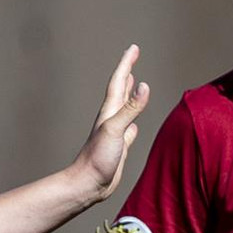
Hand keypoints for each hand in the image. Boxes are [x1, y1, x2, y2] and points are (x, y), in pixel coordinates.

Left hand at [69, 45, 151, 202]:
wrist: (88, 184)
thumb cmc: (97, 158)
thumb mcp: (115, 129)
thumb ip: (131, 108)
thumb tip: (144, 86)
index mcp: (110, 112)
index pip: (119, 81)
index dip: (127, 63)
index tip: (134, 48)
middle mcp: (112, 119)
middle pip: (121, 89)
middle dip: (128, 72)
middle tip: (133, 57)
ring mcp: (115, 133)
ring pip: (125, 108)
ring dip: (130, 94)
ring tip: (135, 82)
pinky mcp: (119, 147)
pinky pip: (129, 130)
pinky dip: (133, 121)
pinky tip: (135, 124)